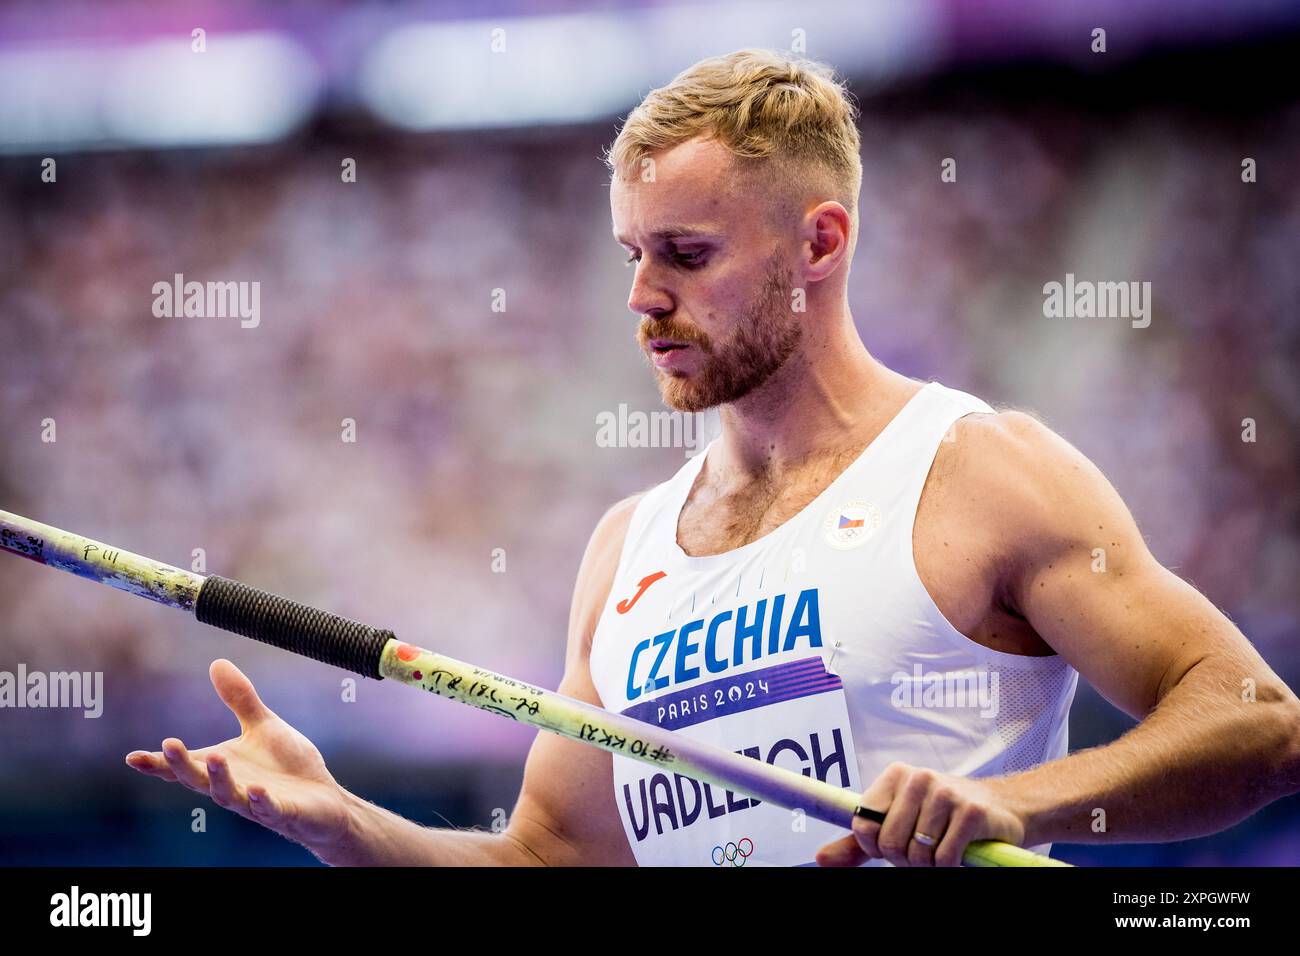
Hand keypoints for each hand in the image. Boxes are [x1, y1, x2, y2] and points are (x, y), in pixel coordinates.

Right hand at [125, 658, 355, 862]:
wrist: (324, 799)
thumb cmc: (287, 767)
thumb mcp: (262, 726)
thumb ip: (239, 699)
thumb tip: (216, 662)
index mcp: (222, 767)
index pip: (185, 766)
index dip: (158, 764)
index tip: (132, 758)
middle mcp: (232, 787)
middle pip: (198, 780)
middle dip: (181, 765)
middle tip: (167, 744)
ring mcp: (255, 803)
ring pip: (228, 796)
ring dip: (219, 778)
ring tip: (215, 756)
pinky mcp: (283, 813)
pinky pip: (269, 810)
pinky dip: (260, 801)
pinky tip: (256, 790)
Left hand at [815, 762, 1025, 866]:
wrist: (999, 807)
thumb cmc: (941, 816)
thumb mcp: (897, 821)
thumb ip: (859, 842)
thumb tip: (821, 859)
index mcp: (895, 775)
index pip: (863, 825)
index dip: (875, 848)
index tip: (893, 848)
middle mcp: (918, 778)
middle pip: (889, 844)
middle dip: (904, 859)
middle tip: (922, 852)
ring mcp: (945, 793)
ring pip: (917, 854)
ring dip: (928, 865)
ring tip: (940, 850)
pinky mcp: (971, 812)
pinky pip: (944, 858)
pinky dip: (948, 866)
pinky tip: (957, 853)